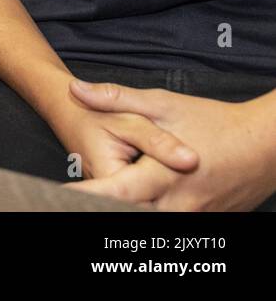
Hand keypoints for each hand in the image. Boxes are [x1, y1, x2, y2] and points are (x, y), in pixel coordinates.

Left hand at [67, 81, 275, 210]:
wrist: (266, 145)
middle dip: (101, 206)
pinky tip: (139, 201)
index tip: (58, 195)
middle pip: (128, 214)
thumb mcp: (162, 104)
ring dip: (128, 208)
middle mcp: (177, 204)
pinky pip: (172, 223)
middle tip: (72, 198)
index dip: (82, 198)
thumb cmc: (213, 121)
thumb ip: (117, 98)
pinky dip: (152, 212)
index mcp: (161, 177)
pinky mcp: (205, 221)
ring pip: (150, 221)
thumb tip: (76, 90)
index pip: (112, 195)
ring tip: (101, 198)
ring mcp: (193, 217)